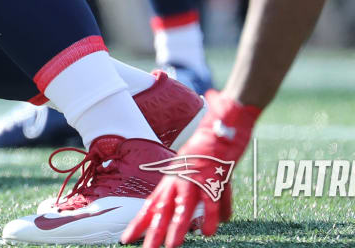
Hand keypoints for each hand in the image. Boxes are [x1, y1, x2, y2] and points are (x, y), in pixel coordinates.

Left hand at [121, 90, 260, 247]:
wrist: (226, 119)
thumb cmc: (216, 144)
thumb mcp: (206, 171)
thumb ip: (209, 197)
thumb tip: (216, 221)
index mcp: (173, 175)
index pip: (152, 202)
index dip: (141, 221)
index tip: (127, 238)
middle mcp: (179, 176)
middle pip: (162, 207)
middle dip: (153, 231)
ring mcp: (195, 175)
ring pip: (182, 206)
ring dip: (177, 227)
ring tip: (172, 246)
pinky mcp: (214, 174)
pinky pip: (212, 199)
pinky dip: (211, 216)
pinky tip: (209, 232)